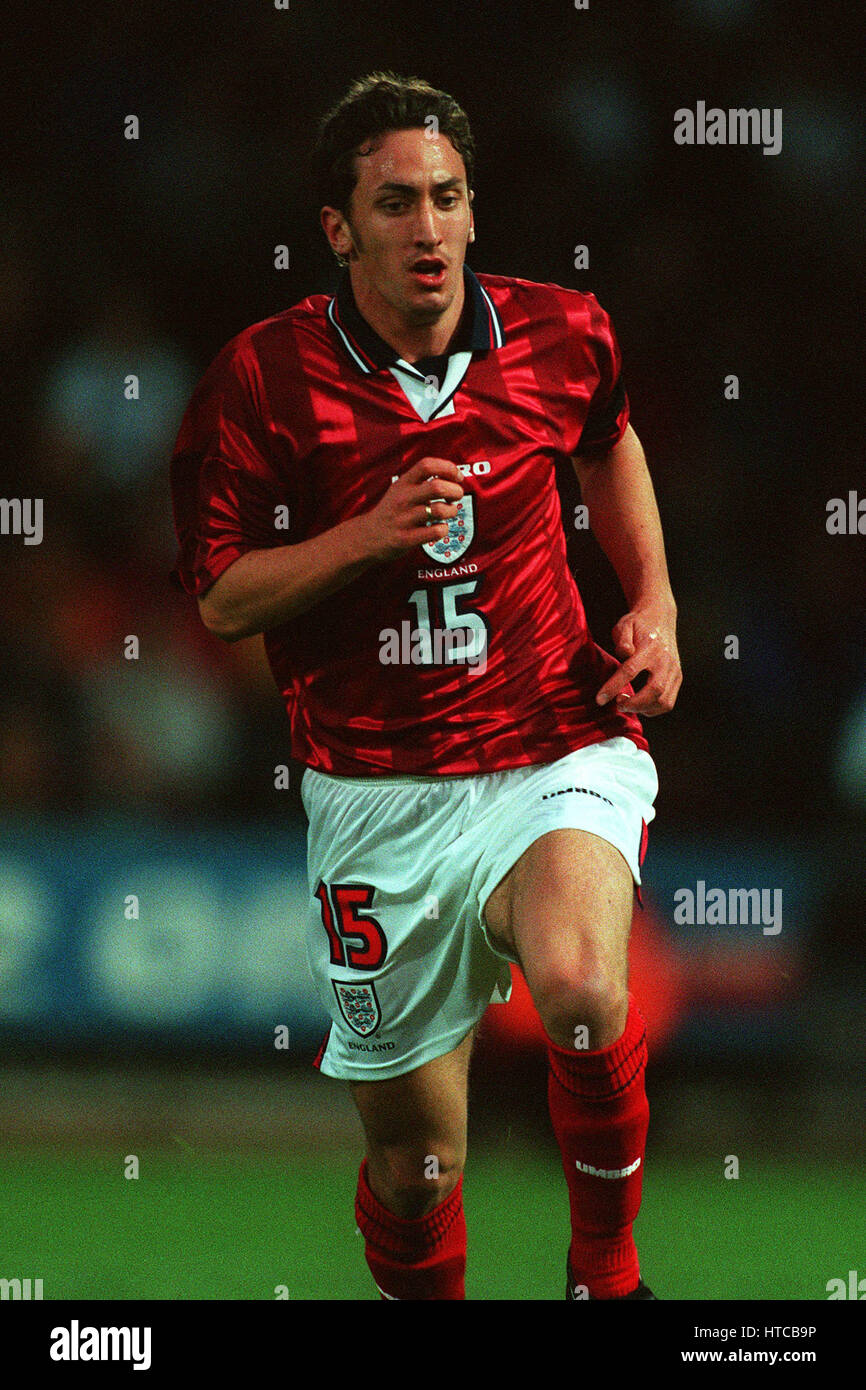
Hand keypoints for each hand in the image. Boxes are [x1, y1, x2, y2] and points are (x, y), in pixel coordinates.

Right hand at [356, 457, 463, 562]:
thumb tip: (453, 475)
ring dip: (452, 511)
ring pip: (439, 510)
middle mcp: (403, 498)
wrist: (368, 537)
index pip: (427, 465)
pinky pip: (435, 532)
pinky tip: (439, 528)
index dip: (448, 468)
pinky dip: (444, 530)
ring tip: (449, 512)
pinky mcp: (406, 538)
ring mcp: (404, 519)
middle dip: (455, 491)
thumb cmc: (392, 511)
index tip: (457, 477)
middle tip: (456, 496)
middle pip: (437, 486)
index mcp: (403, 483)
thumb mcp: (400, 489)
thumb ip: (422, 480)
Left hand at [596, 601, 681, 715]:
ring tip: (627, 704)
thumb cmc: (638, 624)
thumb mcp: (625, 624)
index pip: (630, 671)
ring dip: (643, 709)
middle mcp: (665, 661)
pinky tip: (639, 704)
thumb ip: (622, 638)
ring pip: (664, 701)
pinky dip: (652, 709)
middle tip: (617, 704)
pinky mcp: (678, 678)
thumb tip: (624, 653)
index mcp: (650, 648)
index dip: (613, 687)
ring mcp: (674, 671)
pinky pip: (668, 702)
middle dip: (634, 704)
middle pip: (654, 691)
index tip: (600, 699)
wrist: (661, 617)